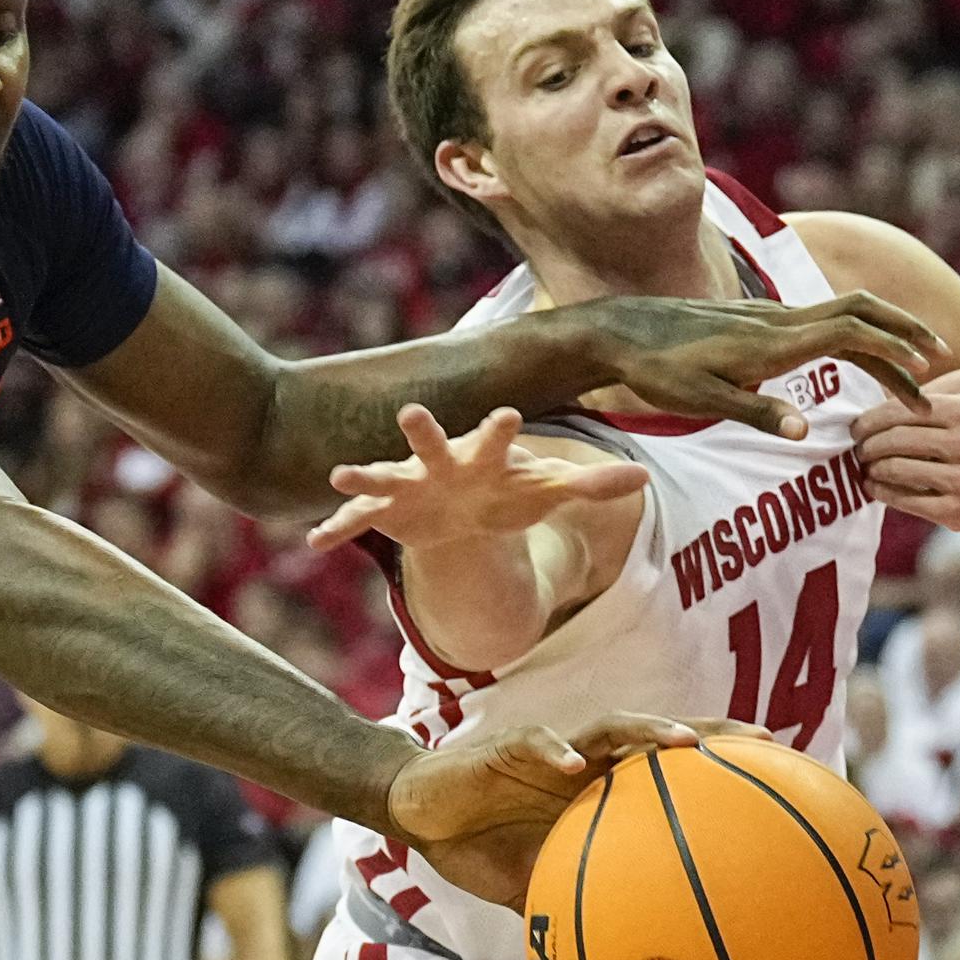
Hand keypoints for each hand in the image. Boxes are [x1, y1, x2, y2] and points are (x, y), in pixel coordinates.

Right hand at [308, 406, 646, 552]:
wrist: (462, 509)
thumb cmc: (505, 492)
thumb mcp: (546, 492)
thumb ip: (590, 486)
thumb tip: (646, 478)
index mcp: (482, 456)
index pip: (497, 439)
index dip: (502, 430)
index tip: (510, 416)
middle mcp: (439, 463)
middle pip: (431, 443)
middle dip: (421, 431)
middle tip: (411, 414)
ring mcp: (407, 486)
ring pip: (381, 477)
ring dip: (361, 477)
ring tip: (339, 477)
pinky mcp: (384, 513)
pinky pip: (356, 523)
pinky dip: (336, 532)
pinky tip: (313, 545)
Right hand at [384, 713, 732, 905]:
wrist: (421, 813)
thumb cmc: (483, 848)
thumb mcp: (536, 890)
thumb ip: (574, 915)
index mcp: (600, 789)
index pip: (669, 773)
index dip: (720, 774)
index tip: (775, 780)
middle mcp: (586, 762)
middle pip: (656, 739)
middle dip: (708, 735)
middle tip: (761, 742)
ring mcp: (551, 750)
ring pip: (608, 727)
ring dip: (645, 731)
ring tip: (680, 743)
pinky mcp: (506, 747)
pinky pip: (532, 743)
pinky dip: (549, 750)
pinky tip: (566, 763)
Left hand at [580, 292, 940, 437]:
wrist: (619, 332)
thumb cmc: (656, 370)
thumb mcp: (701, 401)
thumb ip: (757, 411)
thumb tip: (806, 429)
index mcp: (772, 340)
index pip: (849, 331)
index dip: (892, 348)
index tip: (925, 370)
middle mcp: (777, 321)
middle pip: (858, 310)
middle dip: (902, 329)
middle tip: (938, 354)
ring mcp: (769, 318)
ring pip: (842, 314)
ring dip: (881, 335)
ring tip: (911, 364)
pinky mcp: (759, 323)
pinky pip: (820, 323)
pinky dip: (853, 337)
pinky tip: (862, 358)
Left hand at [853, 368, 959, 530]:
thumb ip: (936, 386)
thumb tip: (885, 390)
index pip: (901, 411)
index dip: (870, 420)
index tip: (857, 427)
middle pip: (894, 441)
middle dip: (866, 445)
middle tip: (857, 448)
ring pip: (896, 470)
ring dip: (871, 468)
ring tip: (865, 466)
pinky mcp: (958, 512)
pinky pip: (906, 501)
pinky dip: (882, 493)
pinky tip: (874, 486)